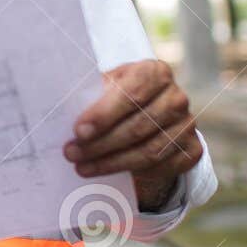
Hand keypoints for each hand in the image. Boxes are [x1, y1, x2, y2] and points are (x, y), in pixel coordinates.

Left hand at [64, 61, 202, 209]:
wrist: (148, 119)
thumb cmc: (117, 100)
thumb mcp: (105, 90)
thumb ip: (90, 95)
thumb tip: (54, 105)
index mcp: (154, 72)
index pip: (132, 92)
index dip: (104, 113)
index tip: (78, 131)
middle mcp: (176, 97)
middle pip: (138, 125)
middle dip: (100, 143)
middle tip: (71, 153)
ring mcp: (187, 125)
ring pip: (147, 151)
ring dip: (109, 162)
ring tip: (81, 166)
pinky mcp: (191, 150)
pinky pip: (159, 167)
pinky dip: (129, 172)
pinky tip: (105, 173)